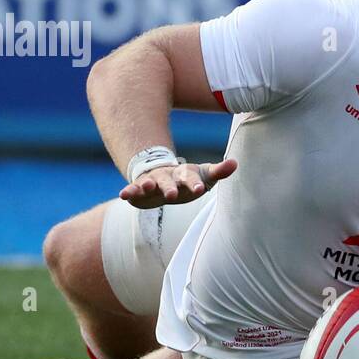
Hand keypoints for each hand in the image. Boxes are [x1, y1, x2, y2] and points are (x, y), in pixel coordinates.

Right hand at [119, 158, 236, 208]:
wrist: (164, 176)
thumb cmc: (189, 179)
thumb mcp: (204, 175)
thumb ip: (219, 171)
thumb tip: (235, 162)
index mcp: (184, 174)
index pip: (190, 178)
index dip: (194, 183)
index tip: (199, 189)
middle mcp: (167, 177)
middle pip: (168, 181)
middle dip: (170, 187)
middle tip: (172, 194)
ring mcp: (152, 182)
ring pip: (148, 182)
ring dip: (146, 184)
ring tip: (145, 186)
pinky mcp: (140, 189)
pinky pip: (133, 190)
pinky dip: (129, 191)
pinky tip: (123, 195)